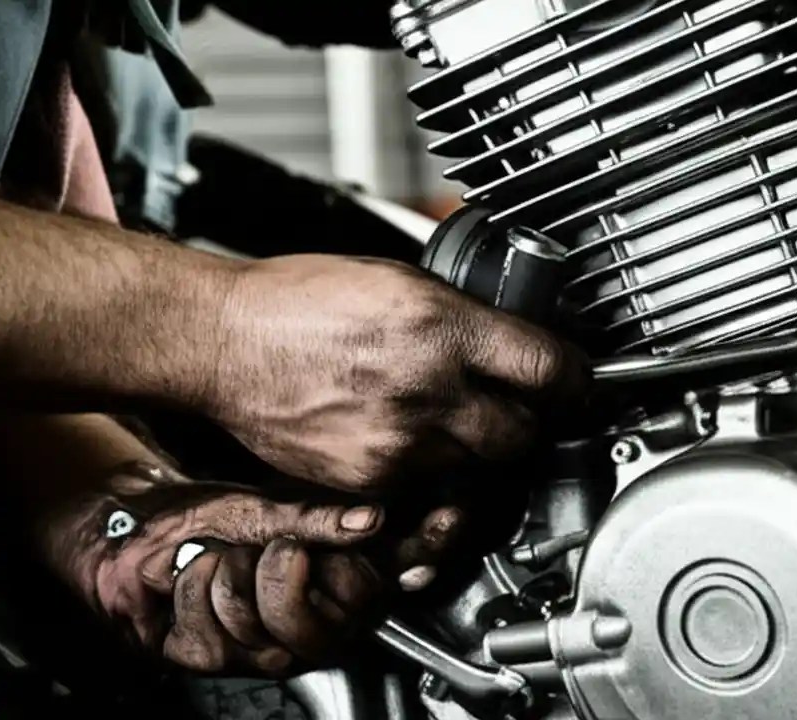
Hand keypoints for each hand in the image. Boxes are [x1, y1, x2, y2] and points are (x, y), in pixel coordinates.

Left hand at [35, 461, 461, 674]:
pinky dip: (196, 590)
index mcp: (339, 567)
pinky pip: (224, 627)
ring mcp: (277, 643)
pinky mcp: (227, 662)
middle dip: (289, 567)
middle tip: (265, 548)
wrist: (130, 539)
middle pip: (346, 606)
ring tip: (218, 562)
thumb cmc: (204, 518)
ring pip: (278, 619)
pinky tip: (193, 582)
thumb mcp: (262, 507)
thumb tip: (373, 520)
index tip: (450, 516)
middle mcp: (319, 612)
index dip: (430, 542)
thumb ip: (318, 518)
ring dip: (230, 575)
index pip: (403, 562)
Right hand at [209, 256, 585, 492]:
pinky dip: (428, 464)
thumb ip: (463, 317)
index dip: (574, 380)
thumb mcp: (398, 281)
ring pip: (477, 465)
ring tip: (442, 411)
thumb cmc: (298, 301)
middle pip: (524, 434)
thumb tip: (514, 336)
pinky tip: (401, 429)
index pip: (550, 372)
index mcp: (441, 329)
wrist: (222, 342)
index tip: (575, 382)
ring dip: (475, 444)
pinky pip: (427, 483)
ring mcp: (399, 445)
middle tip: (515, 403)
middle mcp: (427, 391)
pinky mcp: (370, 482)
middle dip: (527, 420)